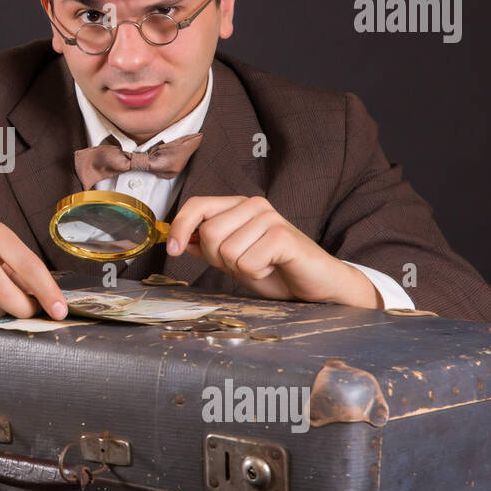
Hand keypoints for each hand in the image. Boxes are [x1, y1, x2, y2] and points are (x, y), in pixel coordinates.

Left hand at [166, 196, 381, 307]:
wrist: (317, 285)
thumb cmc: (277, 269)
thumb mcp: (234, 259)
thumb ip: (208, 247)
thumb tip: (178, 240)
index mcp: (240, 205)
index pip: (197, 205)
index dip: (180, 227)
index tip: (173, 251)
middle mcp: (254, 205)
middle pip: (209, 233)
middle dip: (219, 259)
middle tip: (245, 263)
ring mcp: (270, 218)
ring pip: (226, 251)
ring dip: (241, 268)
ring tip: (263, 264)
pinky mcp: (283, 236)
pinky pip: (246, 262)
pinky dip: (256, 274)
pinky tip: (274, 267)